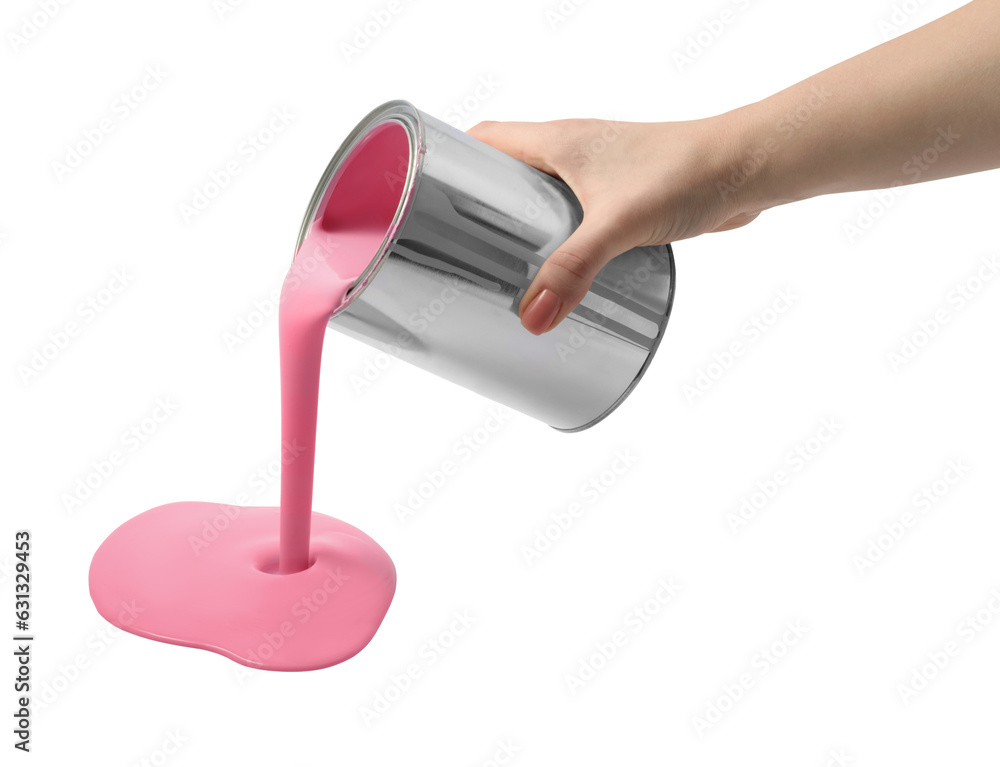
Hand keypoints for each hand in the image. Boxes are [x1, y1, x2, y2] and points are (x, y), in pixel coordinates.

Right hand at [467, 116, 759, 333]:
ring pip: (544, 196)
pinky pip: (578, 216)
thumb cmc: (686, 172)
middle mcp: (574, 150)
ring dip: (524, 226)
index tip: (428, 193)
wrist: (748, 168)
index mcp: (558, 139)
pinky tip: (562, 272)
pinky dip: (562, 239)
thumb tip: (533, 319)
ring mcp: (601, 174)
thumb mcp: (618, 223)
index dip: (452, 159)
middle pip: (509, 170)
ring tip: (504, 268)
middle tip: (463, 248)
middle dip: (483, 205)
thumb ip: (573, 270)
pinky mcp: (626, 198)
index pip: (486, 137)